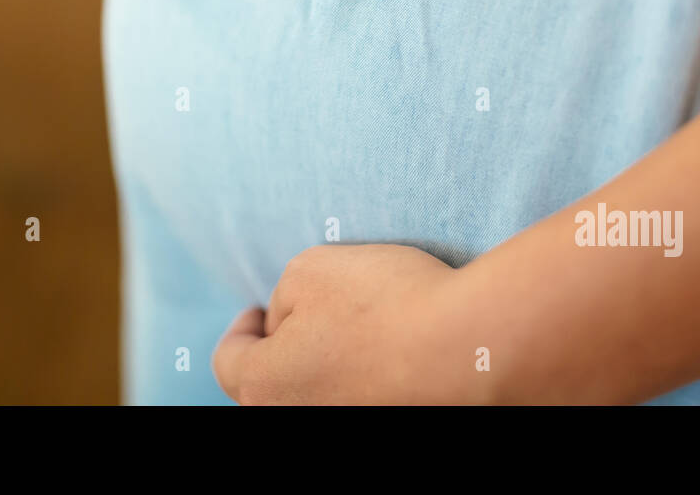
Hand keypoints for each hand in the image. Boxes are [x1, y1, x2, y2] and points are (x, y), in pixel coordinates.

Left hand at [211, 243, 491, 403]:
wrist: (469, 348)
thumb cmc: (385, 302)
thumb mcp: (309, 269)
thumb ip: (282, 294)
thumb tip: (288, 320)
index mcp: (262, 388)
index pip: (230, 360)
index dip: (243, 327)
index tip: (259, 308)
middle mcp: (293, 424)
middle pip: (270, 388)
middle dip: (283, 351)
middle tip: (306, 320)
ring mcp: (344, 431)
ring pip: (316, 399)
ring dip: (324, 370)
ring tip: (354, 336)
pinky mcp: (390, 423)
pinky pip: (358, 403)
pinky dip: (363, 385)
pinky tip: (387, 357)